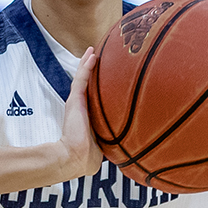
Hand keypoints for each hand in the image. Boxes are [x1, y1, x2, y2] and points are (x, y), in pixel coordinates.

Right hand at [58, 47, 104, 178]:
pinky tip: (91, 55)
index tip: (109, 78)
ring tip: (92, 51)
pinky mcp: (74, 101)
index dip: (100, 87)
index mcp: (90, 116)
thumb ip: (115, 139)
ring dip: (87, 63)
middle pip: (88, 85)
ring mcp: (77, 103)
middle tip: (96, 56)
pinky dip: (86, 67)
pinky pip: (81, 80)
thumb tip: (134, 144)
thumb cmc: (88, 155)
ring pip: (83, 78)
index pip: (95, 98)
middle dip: (92, 71)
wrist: (75, 156)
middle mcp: (82, 108)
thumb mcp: (105, 144)